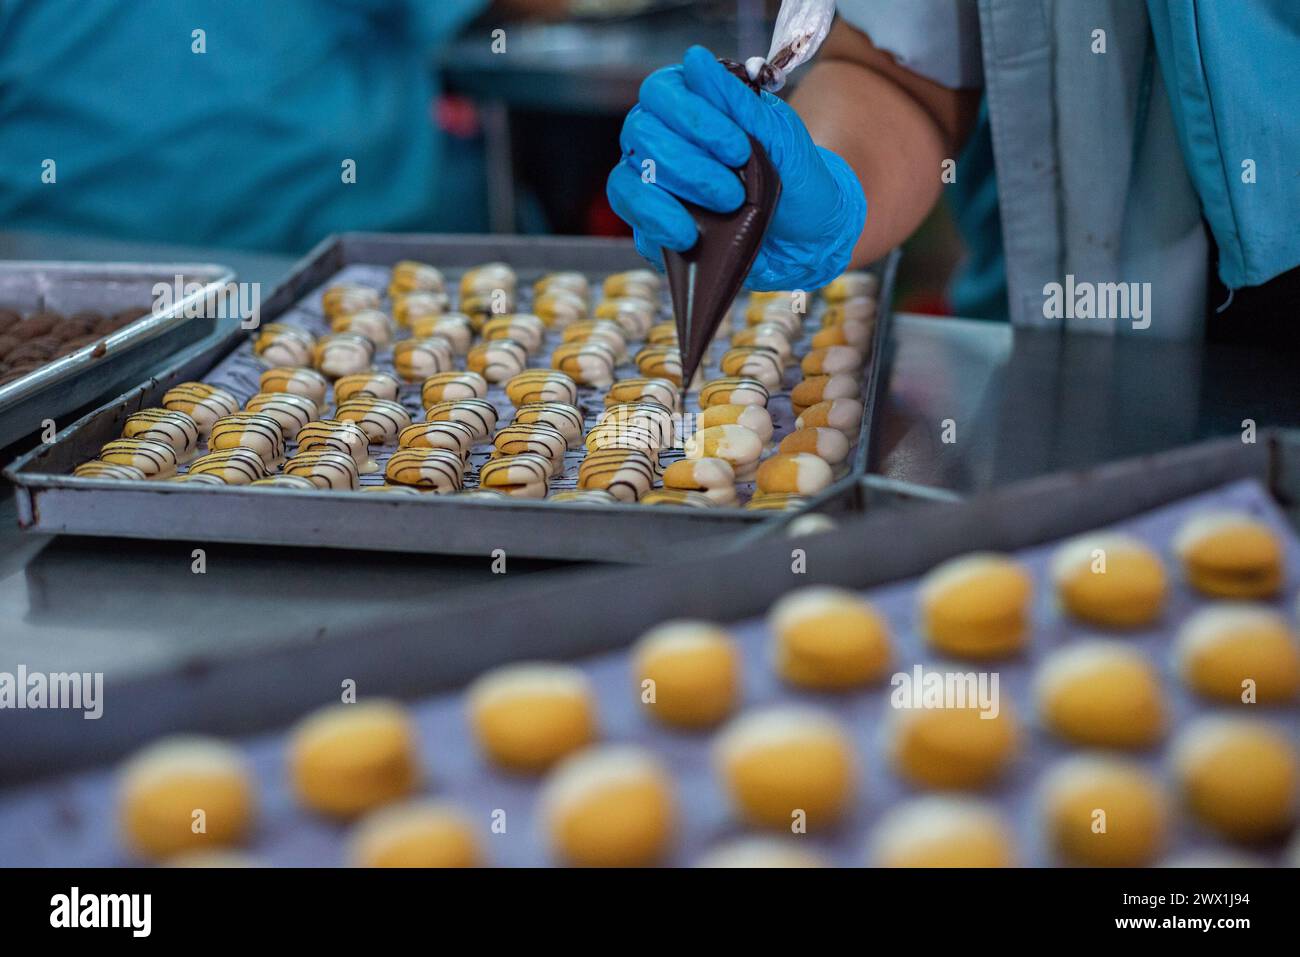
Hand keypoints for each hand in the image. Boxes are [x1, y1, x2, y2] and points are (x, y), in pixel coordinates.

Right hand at [606, 45, 866, 290]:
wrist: (806, 235)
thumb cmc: (792, 175)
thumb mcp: (778, 134)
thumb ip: (737, 100)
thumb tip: (695, 60)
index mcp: (691, 104)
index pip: (662, 92)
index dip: (693, 117)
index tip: (738, 148)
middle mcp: (662, 138)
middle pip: (641, 133)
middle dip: (690, 164)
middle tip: (734, 190)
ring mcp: (651, 182)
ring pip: (630, 176)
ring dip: (678, 192)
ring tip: (725, 209)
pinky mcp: (649, 224)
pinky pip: (632, 219)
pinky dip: (659, 224)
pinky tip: (689, 236)